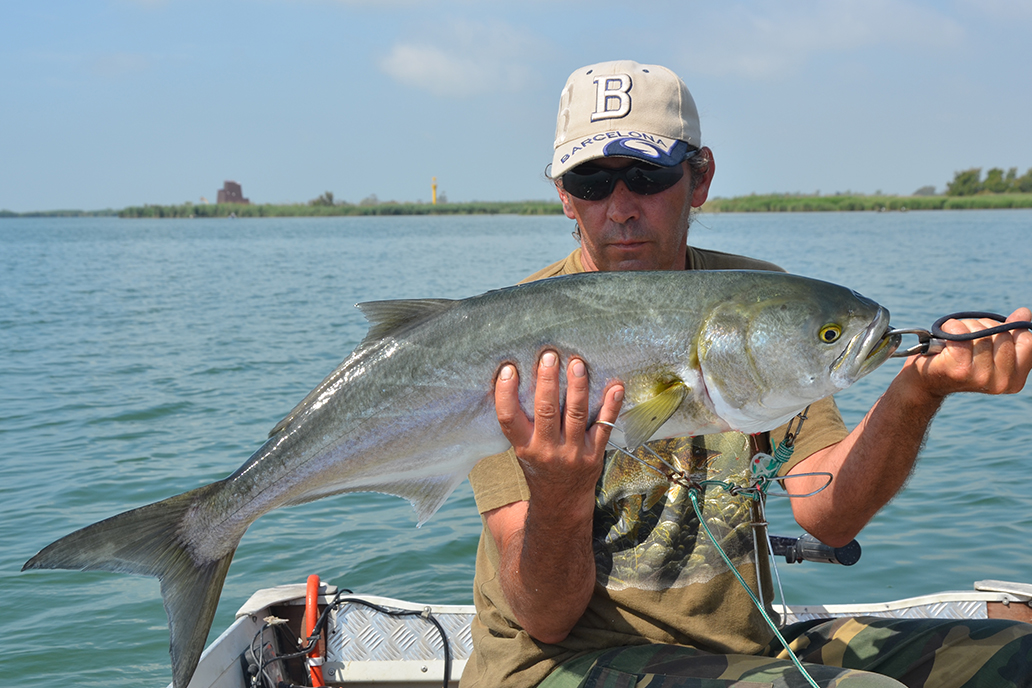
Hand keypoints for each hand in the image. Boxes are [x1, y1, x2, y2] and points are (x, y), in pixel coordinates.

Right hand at [494, 352, 623, 510]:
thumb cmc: (540, 466)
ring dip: (577, 387)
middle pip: (546, 410)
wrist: (561, 502)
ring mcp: (573, 452)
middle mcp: (547, 449)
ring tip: (577, 364)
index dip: (506, 393)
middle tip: (549, 356)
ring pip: (576, 414)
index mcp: (523, 446)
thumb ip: (522, 421)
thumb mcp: (522, 448)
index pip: (508, 418)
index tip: (508, 369)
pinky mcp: (595, 454)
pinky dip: (611, 405)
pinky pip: (604, 426)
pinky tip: (616, 386)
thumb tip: (518, 378)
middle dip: (548, 381)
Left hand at [905, 307, 1031, 399]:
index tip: (991, 333)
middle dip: (984, 327)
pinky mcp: (959, 368)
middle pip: (1002, 334)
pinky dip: (950, 327)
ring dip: (966, 327)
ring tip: (954, 340)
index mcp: (1014, 380)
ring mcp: (980, 376)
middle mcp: (1000, 382)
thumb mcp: (988, 348)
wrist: (925, 381)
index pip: (1027, 341)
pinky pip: (961, 333)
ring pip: (981, 332)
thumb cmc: (958, 361)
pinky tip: (944, 335)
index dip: (1011, 329)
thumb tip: (1024, 312)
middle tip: (967, 338)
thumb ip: (1009, 334)